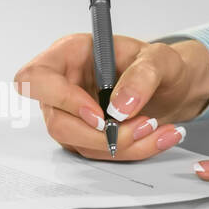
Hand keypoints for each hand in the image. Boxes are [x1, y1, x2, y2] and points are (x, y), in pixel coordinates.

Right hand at [14, 34, 208, 159]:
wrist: (172, 87)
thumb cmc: (157, 65)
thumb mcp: (158, 59)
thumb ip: (141, 76)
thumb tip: (120, 106)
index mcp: (69, 55)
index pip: (36, 78)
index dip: (61, 100)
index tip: (99, 113)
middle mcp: (64, 85)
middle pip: (57, 123)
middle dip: (100, 134)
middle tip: (140, 125)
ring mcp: (71, 115)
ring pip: (78, 144)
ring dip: (122, 144)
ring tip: (157, 128)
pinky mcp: (86, 136)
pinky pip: (100, 154)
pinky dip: (133, 150)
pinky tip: (157, 137)